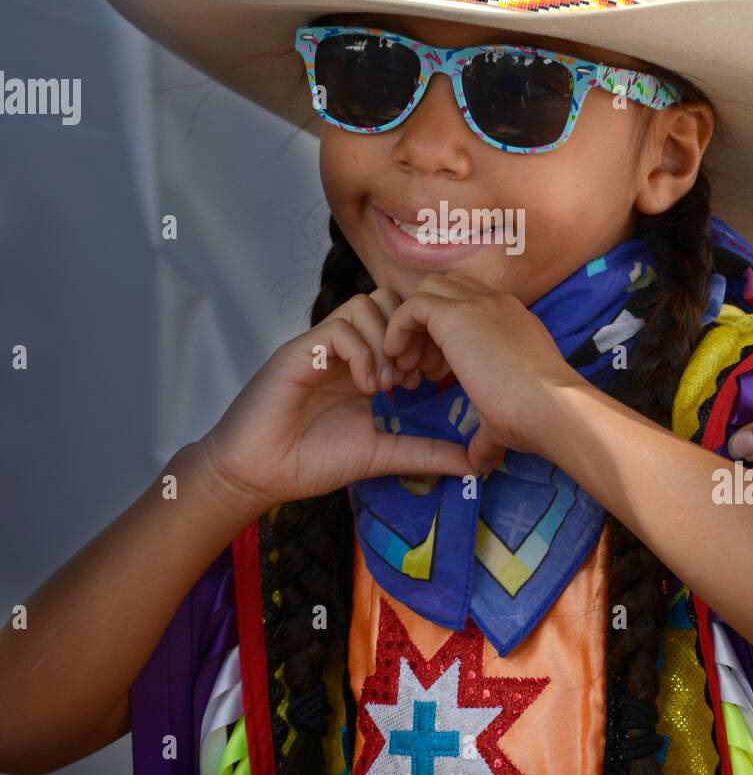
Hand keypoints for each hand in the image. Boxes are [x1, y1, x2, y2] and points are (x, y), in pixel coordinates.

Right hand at [197, 288, 477, 517]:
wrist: (257, 474)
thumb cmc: (312, 461)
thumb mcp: (382, 455)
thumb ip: (425, 452)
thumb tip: (474, 465)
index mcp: (364, 363)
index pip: (404, 323)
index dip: (426, 341)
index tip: (431, 380)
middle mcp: (345, 347)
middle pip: (389, 300)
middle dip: (409, 333)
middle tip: (413, 378)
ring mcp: (321, 345)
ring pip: (365, 304)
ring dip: (385, 342)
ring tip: (388, 386)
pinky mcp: (299, 351)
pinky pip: (338, 328)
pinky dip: (361, 354)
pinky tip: (365, 388)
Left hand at [382, 271, 580, 472]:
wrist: (552, 407)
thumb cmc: (537, 416)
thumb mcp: (505, 417)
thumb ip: (486, 435)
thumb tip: (476, 465)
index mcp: (511, 320)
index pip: (469, 303)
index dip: (447, 334)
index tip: (442, 373)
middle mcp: (496, 303)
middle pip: (447, 288)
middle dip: (427, 322)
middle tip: (424, 367)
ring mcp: (478, 303)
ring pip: (428, 290)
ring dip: (412, 324)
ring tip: (410, 367)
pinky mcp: (456, 314)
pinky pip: (413, 305)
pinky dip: (399, 328)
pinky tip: (400, 360)